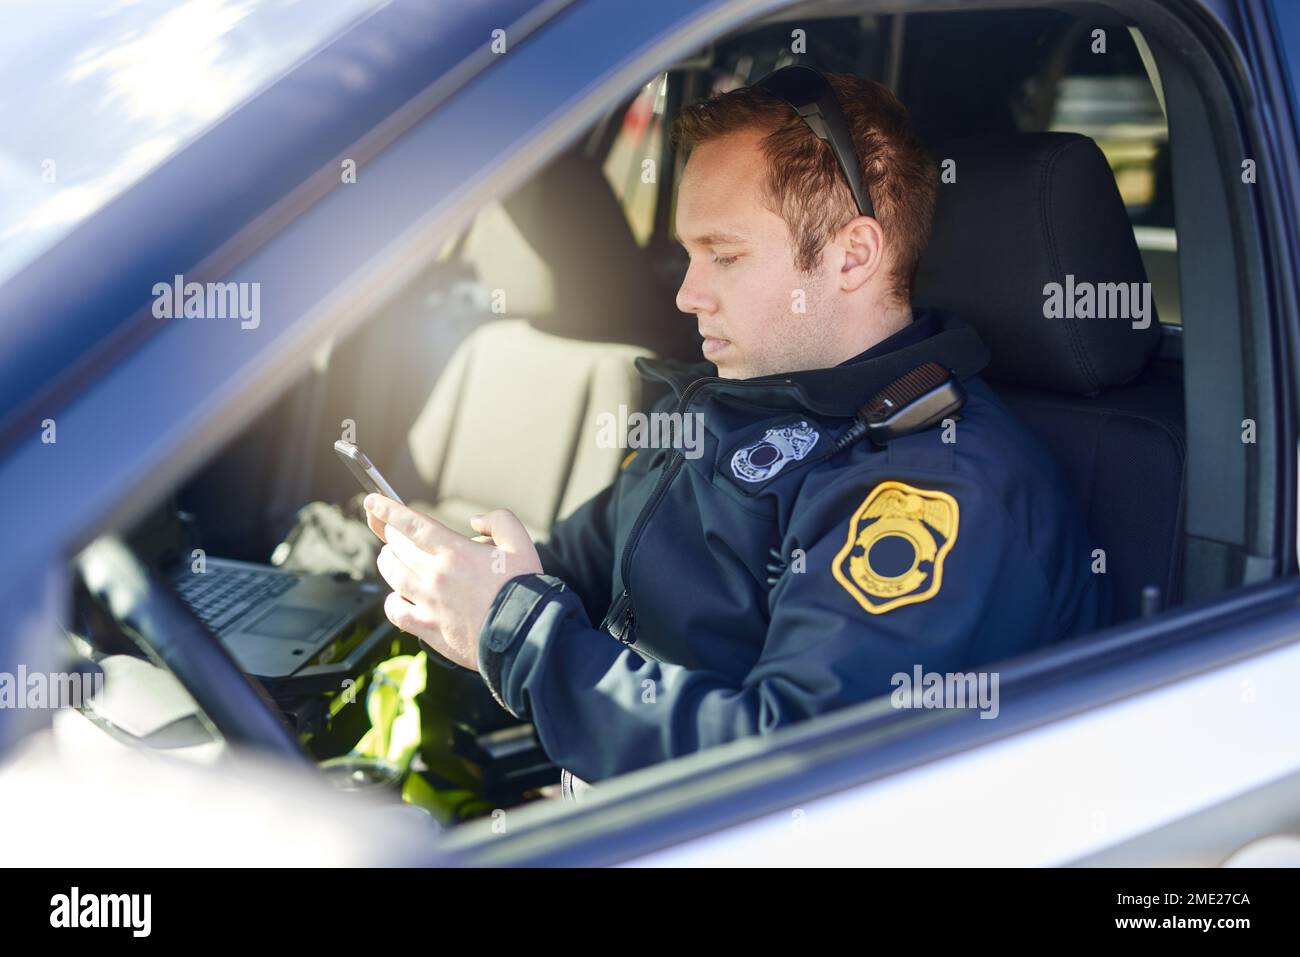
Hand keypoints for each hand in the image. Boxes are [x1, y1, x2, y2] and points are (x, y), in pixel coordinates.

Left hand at [363, 495, 542, 669]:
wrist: (524, 635)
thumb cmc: (524, 590)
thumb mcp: (521, 543)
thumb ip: (499, 521)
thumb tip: (475, 522)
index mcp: (455, 552)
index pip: (411, 524)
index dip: (388, 510)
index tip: (373, 502)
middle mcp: (435, 575)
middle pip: (397, 546)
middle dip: (389, 533)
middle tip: (390, 529)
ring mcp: (428, 602)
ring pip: (391, 575)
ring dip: (387, 561)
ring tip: (390, 556)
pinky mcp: (427, 628)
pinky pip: (396, 611)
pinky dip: (392, 601)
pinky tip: (398, 597)